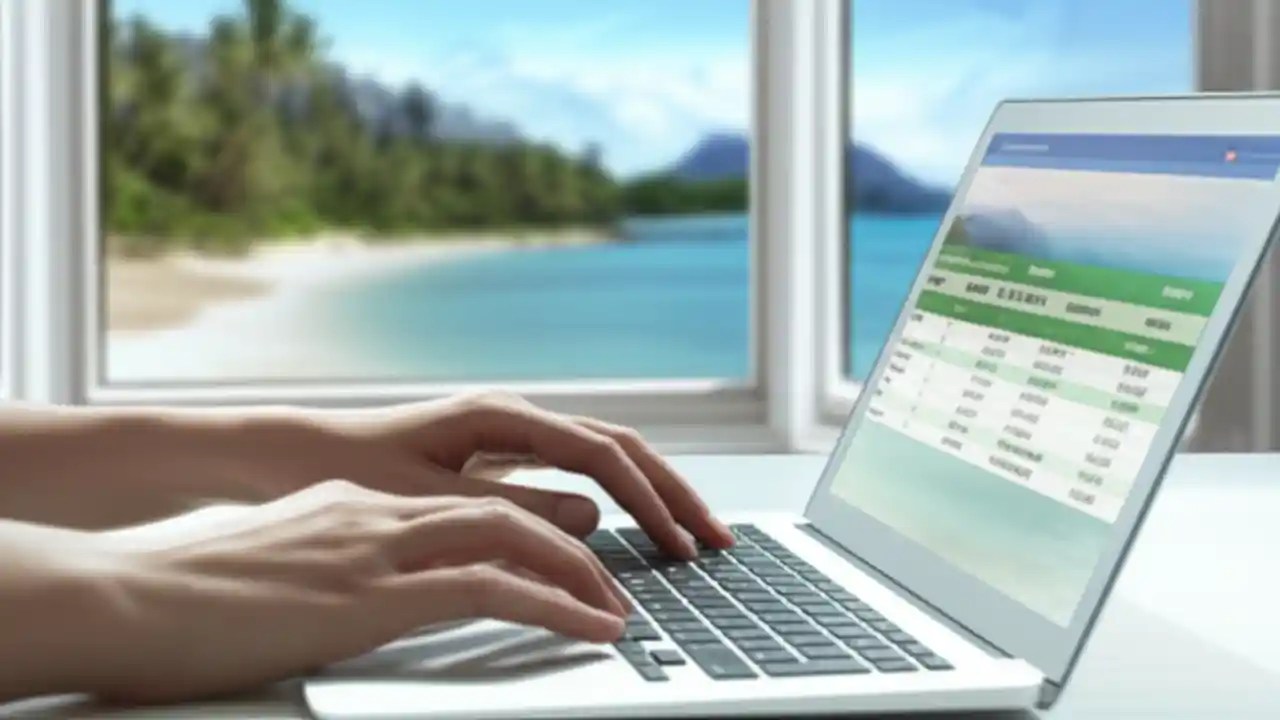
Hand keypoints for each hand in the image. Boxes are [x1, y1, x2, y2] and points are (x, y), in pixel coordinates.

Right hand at [92, 480, 630, 703]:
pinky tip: (593, 627)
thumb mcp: (285, 569)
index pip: (468, 506)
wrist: (129, 599)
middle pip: (504, 510)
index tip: (564, 558)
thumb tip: (369, 590)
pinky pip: (492, 589)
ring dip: (578, 571)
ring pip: (511, 537)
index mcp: (359, 507)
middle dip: (571, 540)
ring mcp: (378, 547)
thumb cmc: (191, 596)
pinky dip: (555, 604)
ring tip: (617, 606)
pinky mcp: (375, 593)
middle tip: (614, 578)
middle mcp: (379, 513)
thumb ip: (339, 566)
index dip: (528, 529)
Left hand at [250, 392, 734, 558]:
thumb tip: (593, 516)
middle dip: (674, 492)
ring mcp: (512, 434)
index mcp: (503, 416)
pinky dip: (616, 498)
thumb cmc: (347, 470)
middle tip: (717, 538)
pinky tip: (632, 527)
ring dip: (652, 494)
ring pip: (605, 457)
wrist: (293, 453)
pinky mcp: (502, 455)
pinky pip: (577, 472)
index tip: (683, 545)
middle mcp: (516, 416)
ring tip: (690, 534)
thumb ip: (513, 505)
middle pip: (622, 447)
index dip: (651, 502)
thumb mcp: (429, 498)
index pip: (604, 456)